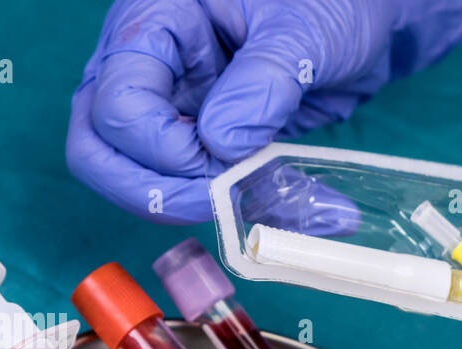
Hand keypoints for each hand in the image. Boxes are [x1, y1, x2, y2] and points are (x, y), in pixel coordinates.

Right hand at [66, 0, 461, 222]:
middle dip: (156, 192)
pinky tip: (316, 214)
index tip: (220, 158)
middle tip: (221, 202)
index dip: (162, 147)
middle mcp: (148, 69)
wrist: (360, 23)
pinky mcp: (208, 148)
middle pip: (100, 150)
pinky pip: (210, 193)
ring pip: (143, 183)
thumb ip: (264, 79)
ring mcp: (173, 112)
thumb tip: (220, 143)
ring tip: (275, 210)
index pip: (117, 103)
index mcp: (154, 20)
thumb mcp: (305, 29)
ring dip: (203, 210)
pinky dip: (255, 213)